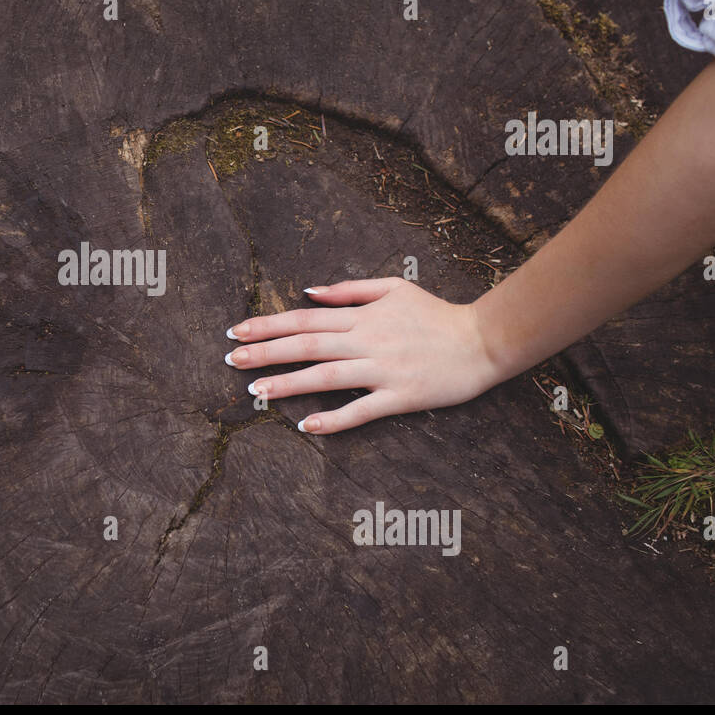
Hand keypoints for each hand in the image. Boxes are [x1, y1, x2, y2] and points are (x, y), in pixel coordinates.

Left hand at [223, 278, 503, 433]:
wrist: (483, 341)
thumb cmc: (436, 314)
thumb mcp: (393, 288)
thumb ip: (349, 290)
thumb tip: (308, 292)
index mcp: (362, 316)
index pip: (304, 320)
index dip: (268, 325)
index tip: (237, 331)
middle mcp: (367, 341)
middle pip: (307, 346)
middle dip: (266, 353)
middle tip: (232, 362)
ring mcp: (382, 370)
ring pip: (327, 376)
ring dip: (288, 385)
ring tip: (256, 392)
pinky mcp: (400, 397)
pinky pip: (361, 410)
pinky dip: (334, 419)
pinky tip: (307, 427)